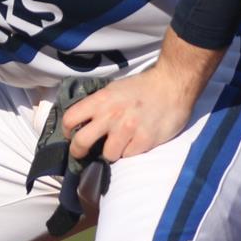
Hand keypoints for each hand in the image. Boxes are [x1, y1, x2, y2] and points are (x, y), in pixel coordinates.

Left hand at [62, 61, 196, 161]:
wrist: (172, 84)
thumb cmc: (142, 87)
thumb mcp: (115, 89)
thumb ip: (99, 105)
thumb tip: (84, 122)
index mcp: (101, 100)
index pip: (70, 119)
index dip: (67, 131)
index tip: (72, 136)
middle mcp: (111, 115)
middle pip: (81, 142)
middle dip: (79, 151)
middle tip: (84, 153)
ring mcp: (128, 129)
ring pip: (108, 155)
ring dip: (112, 152)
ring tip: (121, 144)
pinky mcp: (144, 141)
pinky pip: (128, 156)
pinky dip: (131, 152)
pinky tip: (137, 141)